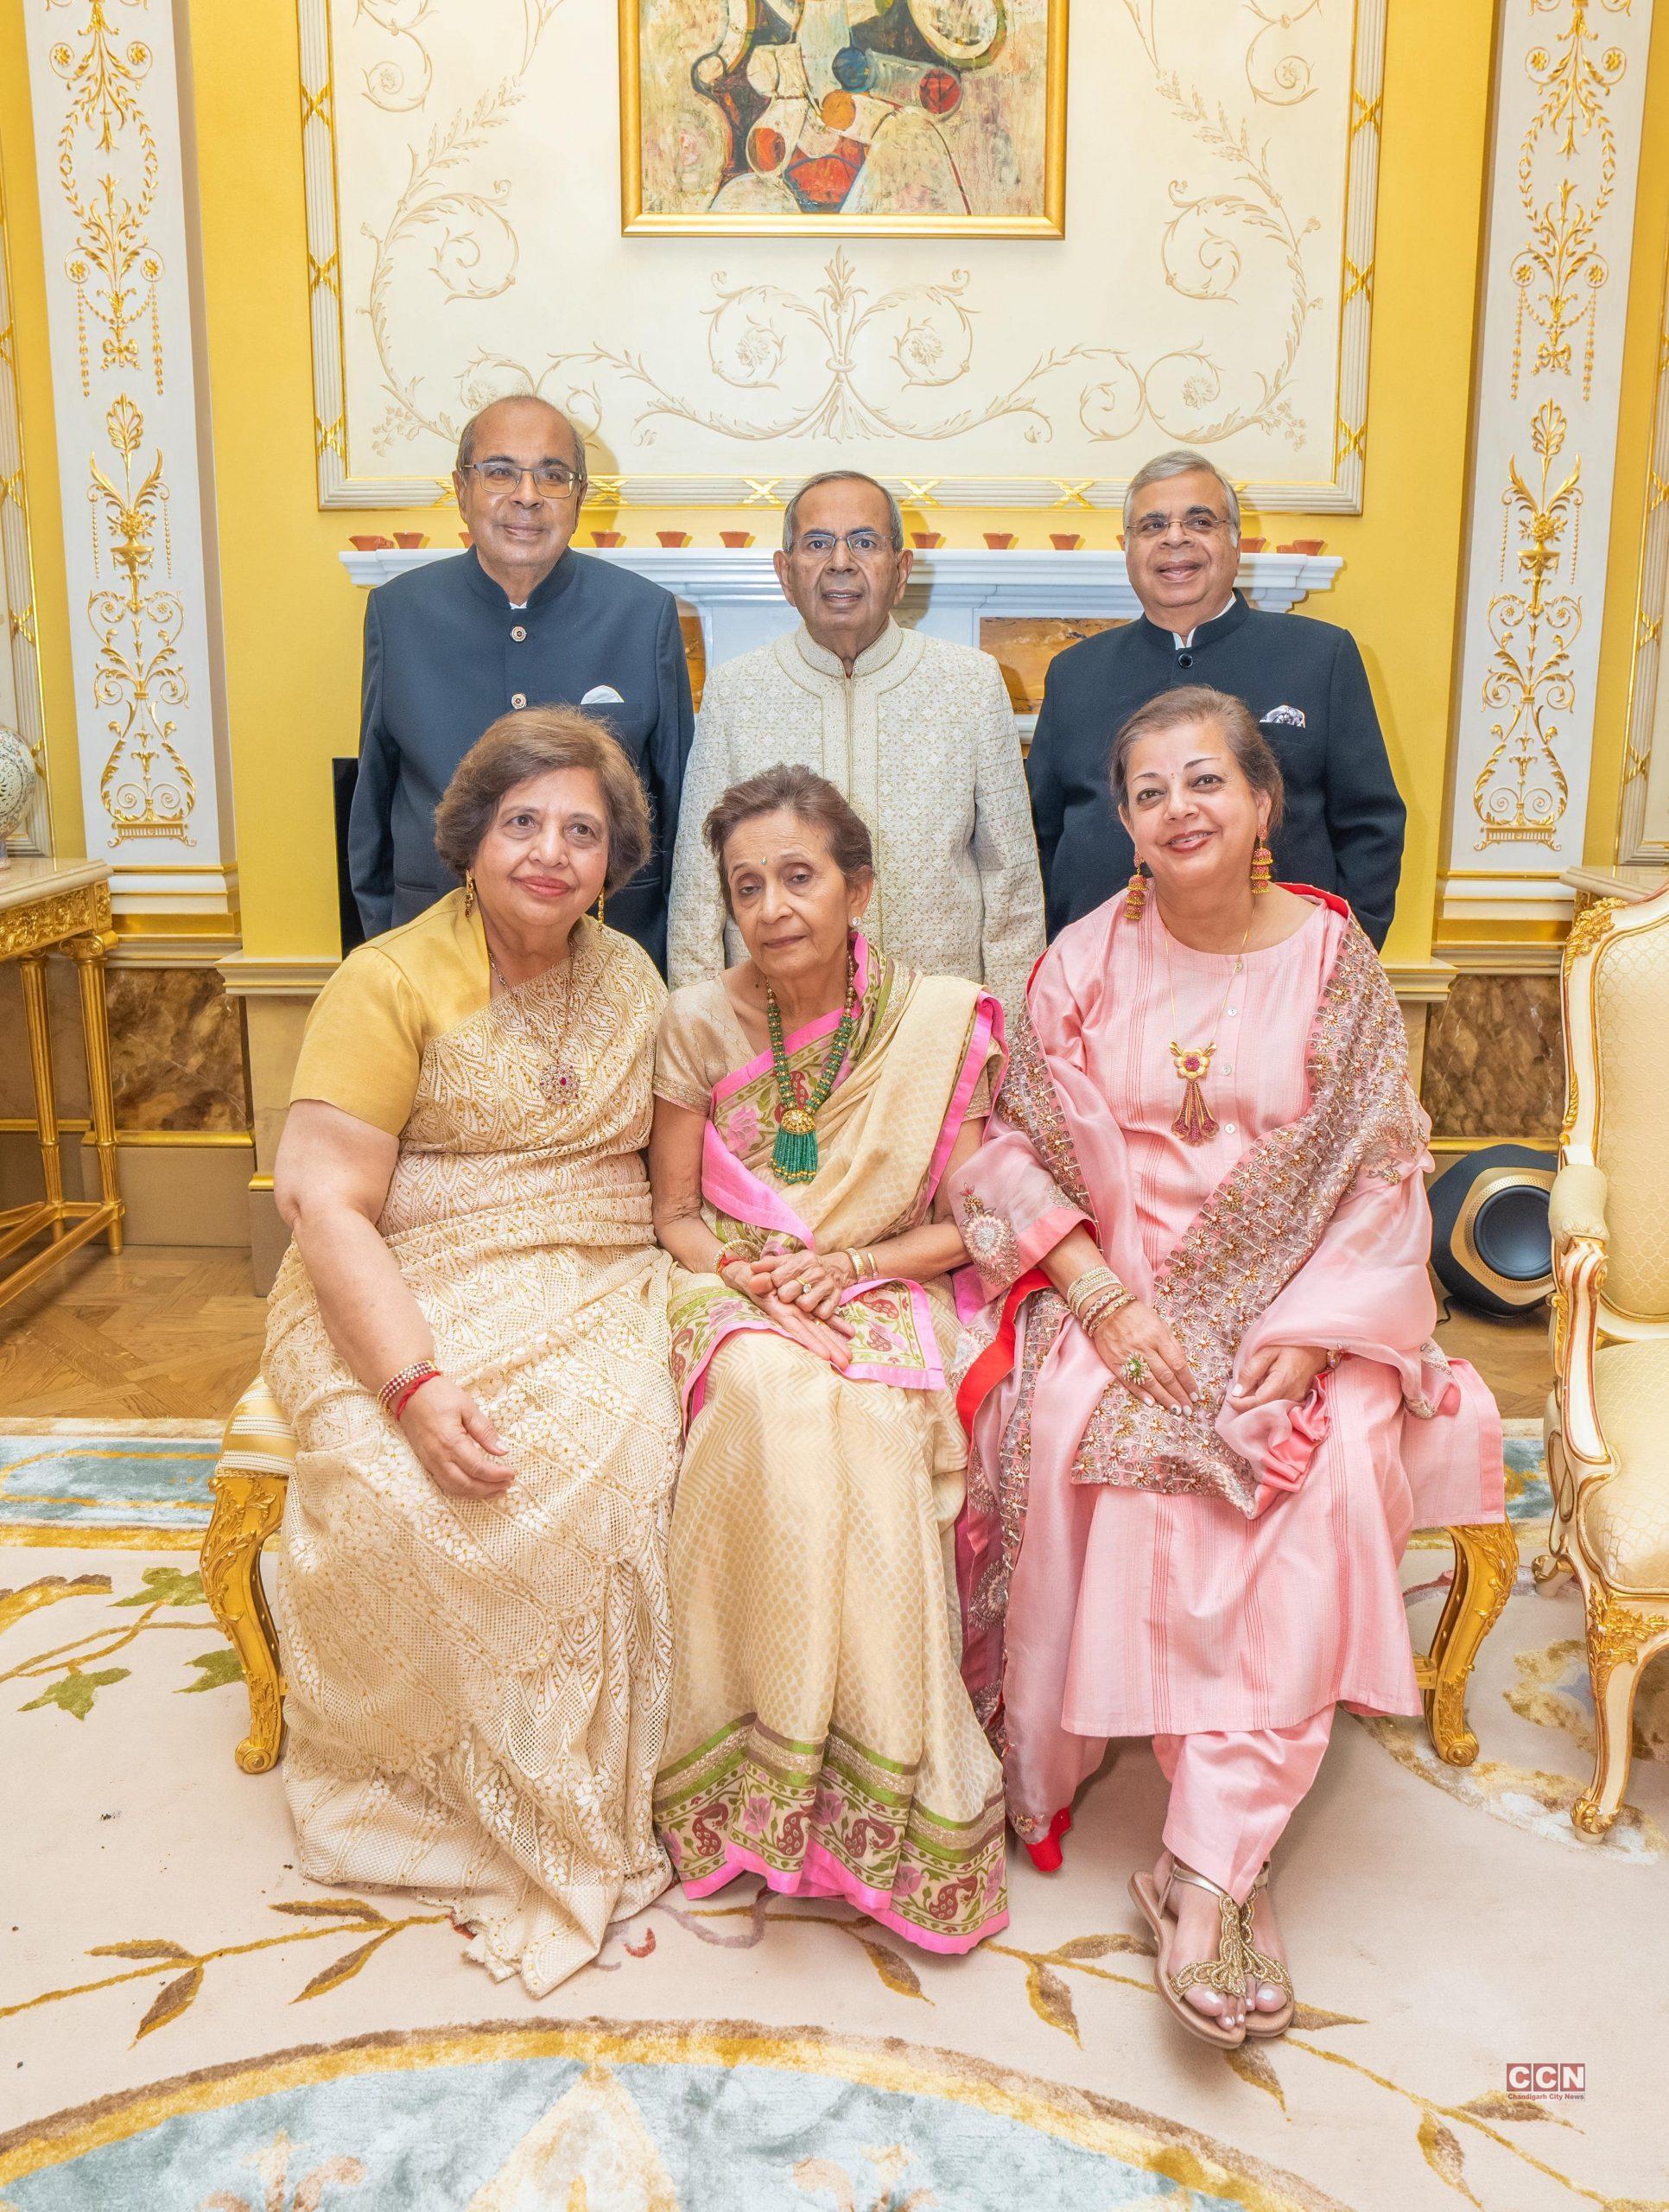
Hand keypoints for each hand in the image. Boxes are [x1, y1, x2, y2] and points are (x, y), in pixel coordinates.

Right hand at [399, 1377, 513, 1498]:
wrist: (409, 1393)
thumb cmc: (439, 1395)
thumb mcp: (468, 1407)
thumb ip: (485, 1431)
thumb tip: (502, 1450)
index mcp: (451, 1442)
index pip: (478, 1468)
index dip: (497, 1474)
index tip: (512, 1473)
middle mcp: (439, 1457)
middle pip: (467, 1484)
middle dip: (489, 1489)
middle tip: (507, 1485)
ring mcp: (430, 1462)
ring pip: (454, 1488)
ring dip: (476, 1493)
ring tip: (495, 1490)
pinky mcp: (426, 1462)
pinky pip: (444, 1484)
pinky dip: (462, 1490)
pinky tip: (474, 1487)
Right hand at [757, 1286, 854, 1370]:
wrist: (756, 1277)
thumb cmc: (753, 1279)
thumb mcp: (755, 1280)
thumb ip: (758, 1282)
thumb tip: (756, 1281)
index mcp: (782, 1313)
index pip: (799, 1331)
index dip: (811, 1343)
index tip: (825, 1356)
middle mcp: (794, 1316)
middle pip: (814, 1336)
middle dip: (830, 1350)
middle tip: (845, 1364)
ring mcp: (802, 1313)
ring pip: (821, 1329)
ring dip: (835, 1343)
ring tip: (848, 1358)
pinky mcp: (807, 1307)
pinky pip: (824, 1316)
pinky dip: (837, 1324)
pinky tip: (850, 1332)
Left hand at [760, 1243, 858, 1324]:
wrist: (835, 1268)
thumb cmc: (804, 1267)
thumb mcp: (787, 1261)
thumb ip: (768, 1265)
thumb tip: (752, 1268)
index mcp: (802, 1259)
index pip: (776, 1278)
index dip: (775, 1283)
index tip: (781, 1282)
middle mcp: (816, 1271)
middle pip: (787, 1294)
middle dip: (786, 1295)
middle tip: (791, 1292)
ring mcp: (828, 1285)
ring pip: (804, 1305)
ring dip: (801, 1305)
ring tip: (803, 1298)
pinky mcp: (837, 1298)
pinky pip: (822, 1314)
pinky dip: (817, 1312)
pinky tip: (816, 1304)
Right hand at [1088, 1299, 1195, 1413]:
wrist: (1107, 1309)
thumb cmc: (1137, 1315)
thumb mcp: (1159, 1323)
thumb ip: (1171, 1344)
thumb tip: (1181, 1366)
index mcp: (1158, 1336)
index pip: (1177, 1364)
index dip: (1187, 1381)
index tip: (1195, 1394)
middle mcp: (1145, 1348)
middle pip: (1166, 1376)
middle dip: (1179, 1394)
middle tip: (1188, 1410)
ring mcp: (1129, 1357)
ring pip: (1150, 1382)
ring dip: (1164, 1398)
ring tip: (1175, 1410)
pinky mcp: (1115, 1363)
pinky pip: (1130, 1381)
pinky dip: (1141, 1393)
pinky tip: (1152, 1403)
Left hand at [1231, 1343, 1329, 1410]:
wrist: (1315, 1344)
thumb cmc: (1289, 1344)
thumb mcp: (1266, 1351)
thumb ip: (1251, 1371)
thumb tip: (1237, 1392)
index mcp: (1282, 1382)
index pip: (1257, 1403)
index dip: (1241, 1404)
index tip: (1230, 1398)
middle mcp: (1292, 1395)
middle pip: (1264, 1410)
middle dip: (1247, 1405)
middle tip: (1238, 1394)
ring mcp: (1297, 1400)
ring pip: (1271, 1410)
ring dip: (1257, 1405)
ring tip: (1251, 1390)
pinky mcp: (1299, 1400)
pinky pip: (1279, 1406)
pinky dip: (1268, 1403)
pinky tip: (1263, 1392)